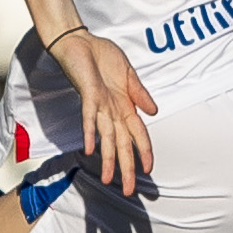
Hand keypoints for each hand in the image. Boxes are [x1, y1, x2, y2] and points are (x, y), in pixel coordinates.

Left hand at [46, 28, 157, 194]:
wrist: (78, 41)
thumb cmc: (101, 56)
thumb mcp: (128, 74)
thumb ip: (140, 94)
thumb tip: (154, 112)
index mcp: (124, 105)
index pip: (137, 134)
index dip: (144, 151)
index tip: (149, 170)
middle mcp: (111, 110)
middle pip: (121, 144)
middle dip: (126, 167)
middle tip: (129, 191)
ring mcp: (99, 104)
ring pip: (106, 138)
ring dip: (108, 159)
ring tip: (108, 179)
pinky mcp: (88, 95)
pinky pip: (89, 117)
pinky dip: (91, 132)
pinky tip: (90, 149)